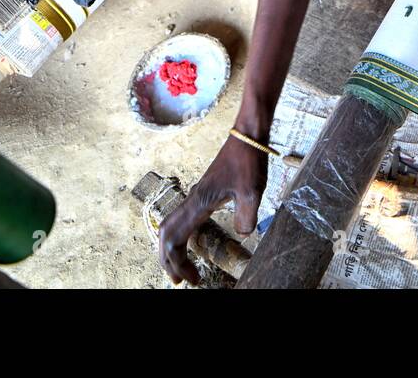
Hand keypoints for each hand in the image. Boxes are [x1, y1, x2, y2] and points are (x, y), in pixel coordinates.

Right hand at [157, 135, 267, 285]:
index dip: (178, 263)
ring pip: (170, 226)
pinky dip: (181, 236)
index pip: (175, 240)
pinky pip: (183, 218)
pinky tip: (191, 243)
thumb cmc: (248, 161)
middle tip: (179, 281)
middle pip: (166, 235)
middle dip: (168, 260)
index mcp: (198, 203)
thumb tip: (243, 235)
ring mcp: (197, 196)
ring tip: (181, 268)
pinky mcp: (205, 193)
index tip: (191, 280)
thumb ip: (245, 216)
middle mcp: (192, 201)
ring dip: (171, 248)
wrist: (247, 136)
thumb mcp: (252, 191)